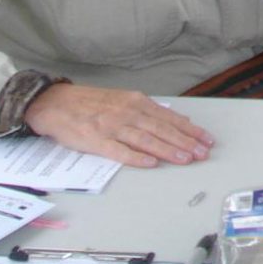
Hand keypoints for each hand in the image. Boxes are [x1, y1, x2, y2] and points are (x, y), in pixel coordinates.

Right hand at [23, 83, 214, 167]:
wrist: (56, 103)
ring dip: (167, 150)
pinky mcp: (96, 140)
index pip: (169, 118)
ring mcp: (112, 126)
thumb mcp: (123, 100)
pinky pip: (119, 151)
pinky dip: (136, 158)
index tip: (206, 139)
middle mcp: (127, 112)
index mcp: (136, 102)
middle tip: (203, 152)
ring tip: (185, 159)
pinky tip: (151, 163)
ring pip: (145, 139)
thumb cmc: (92, 103)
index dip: (189, 129)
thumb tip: (174, 121)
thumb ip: (146, 111)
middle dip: (185, 141)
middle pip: (161, 129)